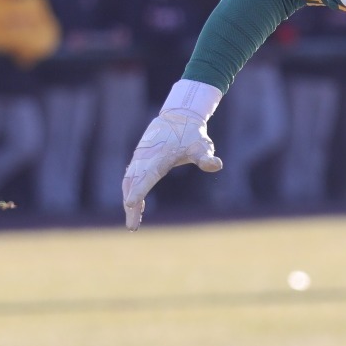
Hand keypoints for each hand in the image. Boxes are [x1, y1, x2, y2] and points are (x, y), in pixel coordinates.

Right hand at [120, 109, 222, 229]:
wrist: (179, 118)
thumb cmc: (192, 135)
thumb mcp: (202, 146)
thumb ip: (206, 157)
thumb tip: (216, 164)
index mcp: (160, 156)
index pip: (147, 176)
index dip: (139, 189)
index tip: (130, 203)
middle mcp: (146, 158)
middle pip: (133, 184)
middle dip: (131, 205)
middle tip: (132, 226)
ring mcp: (140, 159)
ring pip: (129, 182)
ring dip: (129, 202)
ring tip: (133, 223)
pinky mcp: (139, 160)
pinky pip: (130, 178)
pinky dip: (130, 192)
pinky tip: (135, 208)